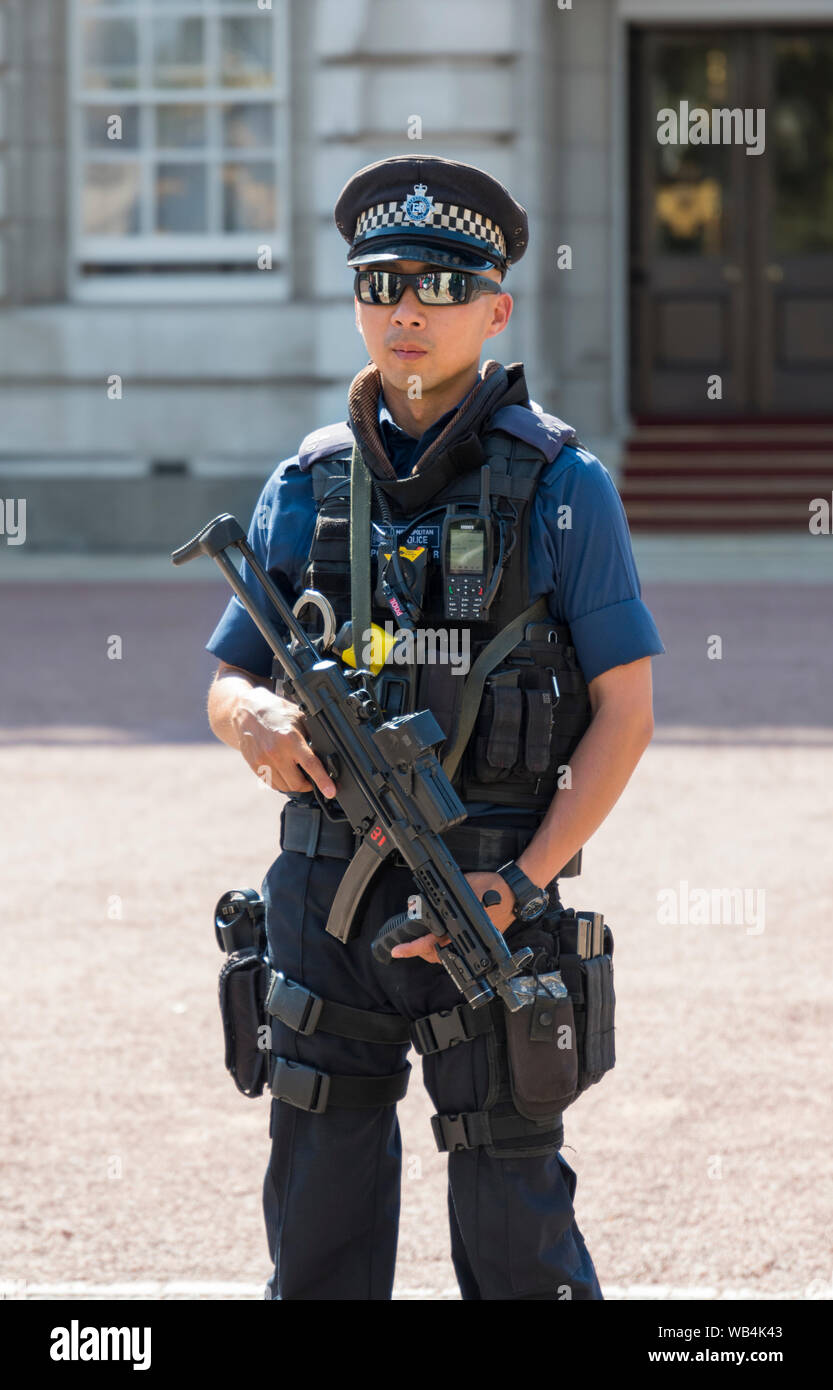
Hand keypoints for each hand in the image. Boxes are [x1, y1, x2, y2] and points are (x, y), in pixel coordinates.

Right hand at [233, 689, 336, 797]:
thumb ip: (312, 737)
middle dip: (308, 784)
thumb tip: (327, 755)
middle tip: (312, 778)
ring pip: (285, 787)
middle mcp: (276, 752)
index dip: (322, 780)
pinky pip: (272, 784)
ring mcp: (263, 761)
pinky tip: (285, 772)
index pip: (310, 765)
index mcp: (290, 739)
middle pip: (297, 783)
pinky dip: (281, 783)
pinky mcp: (255, 766)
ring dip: (294, 785)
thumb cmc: (276, 713)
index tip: (330, 791)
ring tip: (297, 773)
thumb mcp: (299, 718)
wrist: (248, 712)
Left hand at [389, 870, 516, 965]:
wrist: (515, 892)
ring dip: (433, 949)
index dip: (413, 948)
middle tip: (408, 946)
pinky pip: (458, 949)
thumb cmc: (491, 887)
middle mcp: (468, 941)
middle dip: (422, 951)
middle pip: (438, 956)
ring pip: (447, 955)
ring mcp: (475, 944)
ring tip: (422, 941)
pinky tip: (441, 935)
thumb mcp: (463, 888)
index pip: (432, 943)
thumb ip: (442, 898)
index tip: (398, 951)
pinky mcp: (480, 942)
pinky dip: (446, 945)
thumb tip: (420, 904)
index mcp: (461, 930)